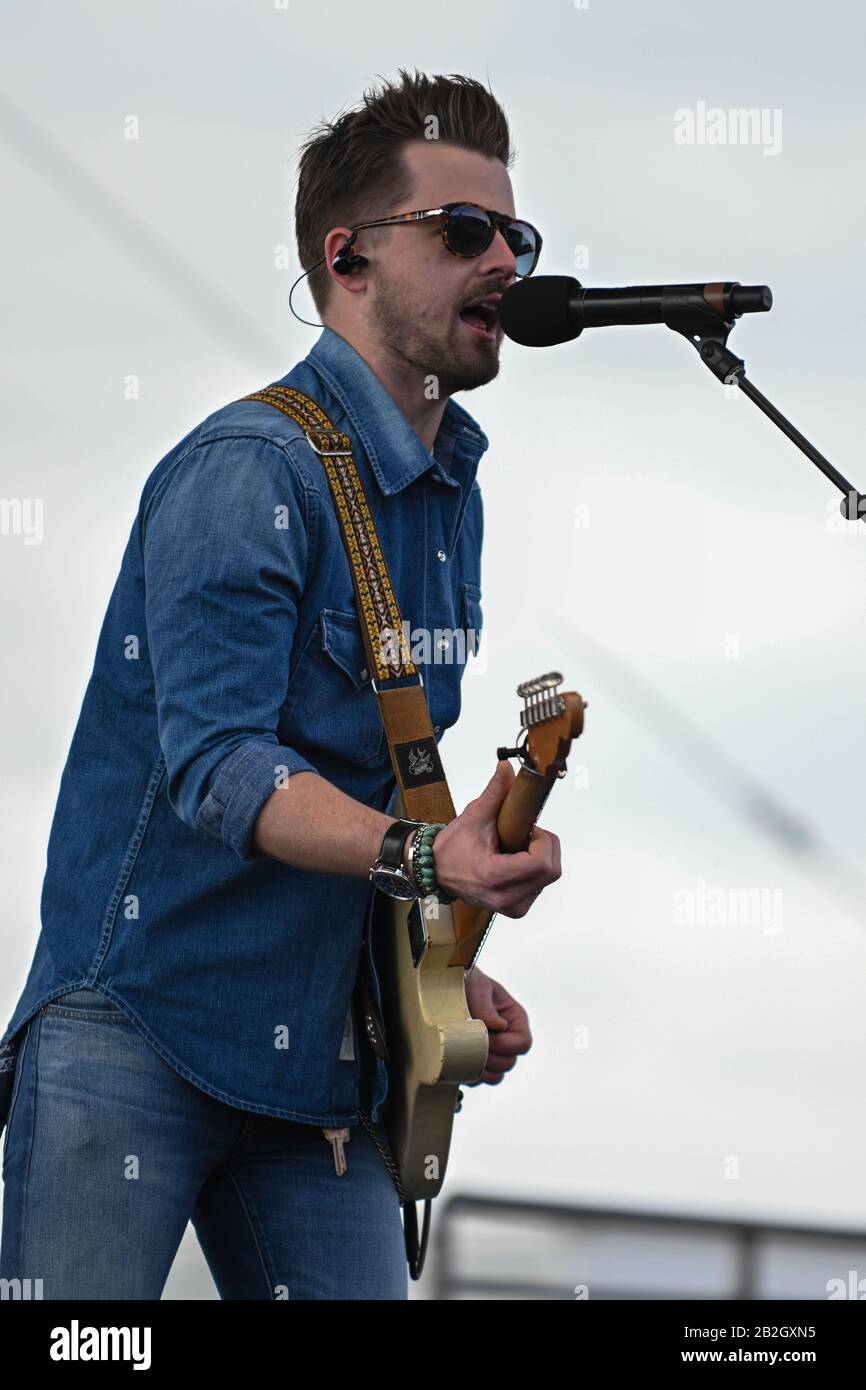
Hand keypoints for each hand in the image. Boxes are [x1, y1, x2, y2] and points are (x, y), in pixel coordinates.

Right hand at [431, 760, 560, 916]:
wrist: (435, 870)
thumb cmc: (451, 847)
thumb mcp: (474, 816)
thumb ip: (494, 791)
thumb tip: (506, 768)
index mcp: (495, 877)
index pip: (542, 863)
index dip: (542, 840)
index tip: (528, 828)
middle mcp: (507, 898)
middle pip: (551, 870)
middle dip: (545, 847)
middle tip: (524, 835)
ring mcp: (512, 906)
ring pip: (548, 878)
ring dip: (541, 858)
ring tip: (516, 848)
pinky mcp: (516, 908)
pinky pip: (540, 886)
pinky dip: (535, 870)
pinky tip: (516, 860)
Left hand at [464, 967, 531, 1083]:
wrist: (445, 985)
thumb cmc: (467, 982)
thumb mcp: (478, 988)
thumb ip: (487, 1007)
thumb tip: (498, 1027)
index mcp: (515, 1019)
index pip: (523, 1043)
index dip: (506, 1045)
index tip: (487, 1036)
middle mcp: (507, 1038)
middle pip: (509, 1063)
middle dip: (490, 1058)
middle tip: (470, 1046)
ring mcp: (492, 1051)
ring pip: (496, 1076)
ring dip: (481, 1070)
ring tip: (464, 1055)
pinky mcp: (475, 1060)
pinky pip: (478, 1079)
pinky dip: (469, 1075)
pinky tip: (457, 1061)